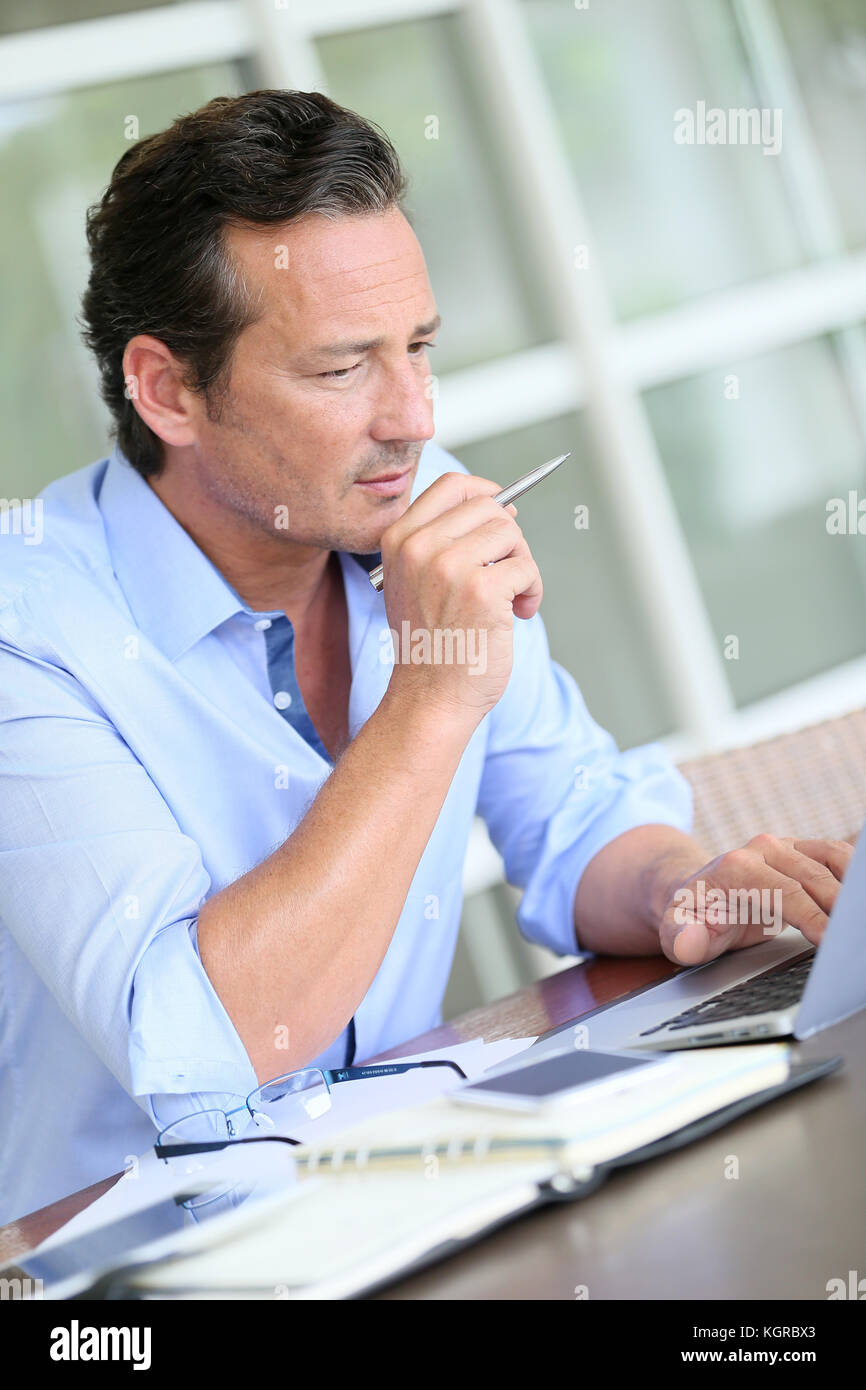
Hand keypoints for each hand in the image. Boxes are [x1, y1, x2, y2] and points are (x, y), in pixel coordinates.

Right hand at [378, 471, 542, 724]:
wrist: (428, 698)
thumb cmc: (431, 645)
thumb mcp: (414, 582)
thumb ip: (443, 542)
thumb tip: (500, 507)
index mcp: (399, 540)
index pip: (451, 486)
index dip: (485, 492)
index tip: (503, 510)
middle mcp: (419, 547)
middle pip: (488, 507)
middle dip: (509, 539)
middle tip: (509, 573)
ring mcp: (450, 566)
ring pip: (511, 533)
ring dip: (523, 566)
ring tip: (512, 598)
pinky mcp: (482, 589)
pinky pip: (527, 568)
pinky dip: (533, 591)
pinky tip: (519, 615)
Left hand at [656, 834, 853, 965]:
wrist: (698, 893)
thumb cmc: (693, 917)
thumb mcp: (676, 932)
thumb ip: (682, 939)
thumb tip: (690, 942)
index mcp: (736, 867)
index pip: (785, 893)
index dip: (812, 917)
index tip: (830, 941)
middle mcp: (763, 850)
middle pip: (815, 878)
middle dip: (839, 910)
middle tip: (852, 940)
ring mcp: (786, 847)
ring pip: (833, 862)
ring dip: (850, 891)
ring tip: (855, 924)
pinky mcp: (802, 851)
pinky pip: (837, 855)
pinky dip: (853, 874)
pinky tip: (855, 900)